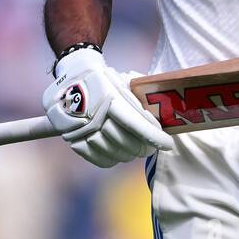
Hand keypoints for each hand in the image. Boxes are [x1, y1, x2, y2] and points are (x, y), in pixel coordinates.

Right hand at [42, 47, 174, 167]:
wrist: (71, 78)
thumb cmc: (104, 79)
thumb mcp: (122, 79)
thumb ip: (140, 94)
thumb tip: (163, 109)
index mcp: (110, 97)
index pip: (136, 124)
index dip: (154, 137)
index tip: (168, 143)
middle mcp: (95, 115)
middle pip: (126, 142)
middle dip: (143, 148)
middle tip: (152, 148)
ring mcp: (82, 129)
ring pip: (113, 152)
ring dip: (128, 154)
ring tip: (136, 151)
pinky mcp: (73, 139)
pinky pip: (97, 158)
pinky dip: (111, 160)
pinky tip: (119, 155)